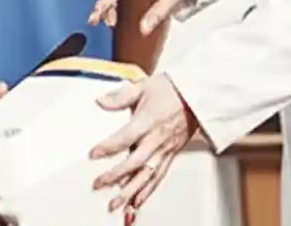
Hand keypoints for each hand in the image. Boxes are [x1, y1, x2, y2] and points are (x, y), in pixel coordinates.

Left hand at [90, 75, 198, 216]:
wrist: (196, 96)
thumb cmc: (171, 90)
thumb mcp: (143, 87)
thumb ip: (120, 96)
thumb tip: (100, 101)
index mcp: (148, 121)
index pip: (126, 137)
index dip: (109, 147)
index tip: (94, 153)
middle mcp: (157, 139)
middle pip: (135, 162)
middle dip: (116, 176)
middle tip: (99, 184)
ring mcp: (165, 149)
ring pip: (147, 175)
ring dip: (131, 191)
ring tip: (116, 204)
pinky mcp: (171, 155)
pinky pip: (158, 176)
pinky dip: (147, 192)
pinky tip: (137, 202)